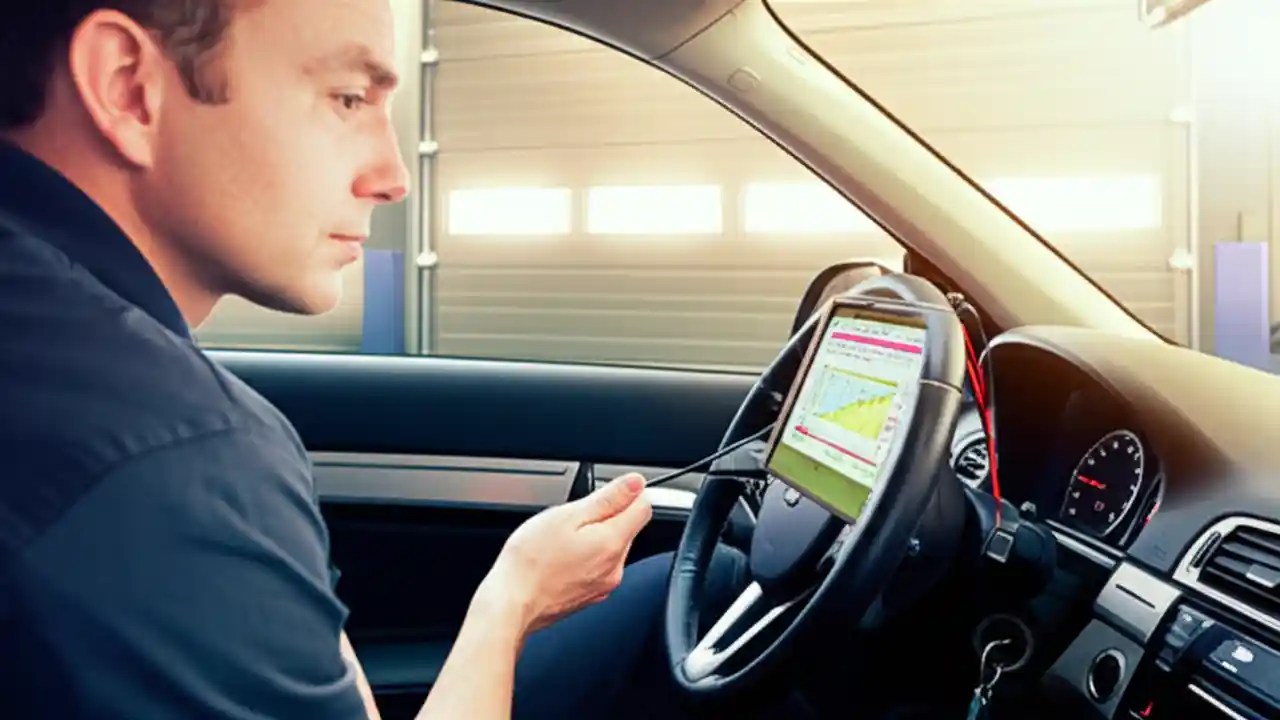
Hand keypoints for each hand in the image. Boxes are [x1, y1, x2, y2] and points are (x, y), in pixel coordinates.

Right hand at [476, 473, 652, 635]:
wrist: (511, 604)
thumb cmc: (531, 561)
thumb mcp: (566, 516)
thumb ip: (607, 498)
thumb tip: (636, 483)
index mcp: (612, 543)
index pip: (644, 508)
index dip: (627, 494)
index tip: (604, 494)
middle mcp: (615, 567)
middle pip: (627, 528)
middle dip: (605, 518)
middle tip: (571, 521)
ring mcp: (604, 584)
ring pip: (611, 548)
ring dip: (593, 538)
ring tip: (561, 541)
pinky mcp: (591, 596)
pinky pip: (598, 567)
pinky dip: (585, 558)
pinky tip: (560, 558)